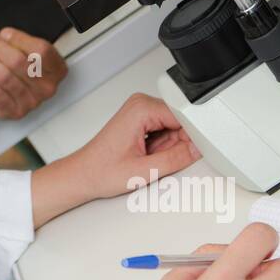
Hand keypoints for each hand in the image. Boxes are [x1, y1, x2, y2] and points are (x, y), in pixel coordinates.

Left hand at [0, 26, 66, 118]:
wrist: (24, 94)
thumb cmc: (27, 68)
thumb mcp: (30, 51)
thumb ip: (18, 42)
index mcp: (57, 68)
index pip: (41, 51)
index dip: (19, 39)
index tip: (3, 32)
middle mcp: (47, 86)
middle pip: (18, 62)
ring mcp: (32, 101)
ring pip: (4, 77)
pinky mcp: (15, 111)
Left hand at [28, 93, 198, 227]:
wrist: (82, 175)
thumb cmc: (101, 170)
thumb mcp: (144, 171)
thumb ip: (175, 158)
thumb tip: (197, 149)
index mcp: (141, 108)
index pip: (184, 116)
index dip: (191, 137)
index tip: (192, 151)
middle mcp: (140, 105)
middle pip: (180, 122)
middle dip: (177, 144)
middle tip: (157, 159)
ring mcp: (140, 112)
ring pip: (174, 129)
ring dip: (168, 147)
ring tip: (148, 158)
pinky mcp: (140, 121)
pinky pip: (164, 132)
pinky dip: (161, 148)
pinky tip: (147, 156)